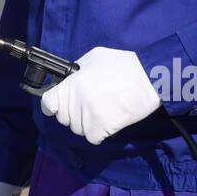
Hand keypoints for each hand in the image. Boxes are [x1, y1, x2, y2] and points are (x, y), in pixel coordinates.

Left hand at [40, 46, 160, 144]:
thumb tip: (71, 80)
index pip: (48, 103)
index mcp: (72, 84)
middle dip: (73, 113)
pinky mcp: (102, 128)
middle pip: (64, 118)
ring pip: (78, 129)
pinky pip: (92, 137)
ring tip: (103, 109)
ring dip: (87, 123)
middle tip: (90, 103)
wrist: (148, 79)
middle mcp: (76, 102)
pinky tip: (109, 119)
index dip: (53, 105)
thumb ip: (78, 71)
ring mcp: (88, 116)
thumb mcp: (94, 58)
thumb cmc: (123, 65)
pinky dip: (99, 132)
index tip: (58, 104)